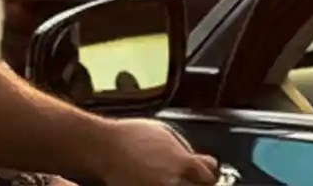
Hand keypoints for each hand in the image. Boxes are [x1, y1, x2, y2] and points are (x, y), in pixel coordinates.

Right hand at [98, 118, 217, 185]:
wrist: (103, 148)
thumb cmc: (130, 137)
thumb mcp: (163, 132)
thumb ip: (183, 149)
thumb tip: (197, 159)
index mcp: (183, 163)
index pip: (209, 176)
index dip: (206, 175)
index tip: (202, 175)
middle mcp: (174, 182)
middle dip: (196, 185)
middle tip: (188, 180)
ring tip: (167, 180)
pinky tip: (153, 182)